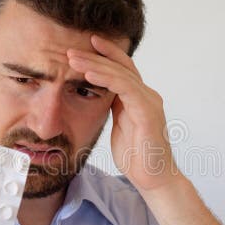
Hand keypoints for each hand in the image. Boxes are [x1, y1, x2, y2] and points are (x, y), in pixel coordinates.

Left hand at [67, 35, 179, 191]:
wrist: (154, 179)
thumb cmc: (137, 157)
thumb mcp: (119, 126)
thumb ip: (114, 108)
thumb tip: (98, 95)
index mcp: (139, 98)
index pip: (122, 68)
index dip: (105, 54)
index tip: (85, 45)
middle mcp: (147, 95)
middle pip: (121, 66)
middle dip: (95, 56)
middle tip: (71, 49)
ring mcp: (149, 102)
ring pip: (121, 74)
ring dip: (95, 65)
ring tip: (74, 59)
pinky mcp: (148, 113)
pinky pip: (125, 89)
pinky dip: (107, 79)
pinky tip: (90, 75)